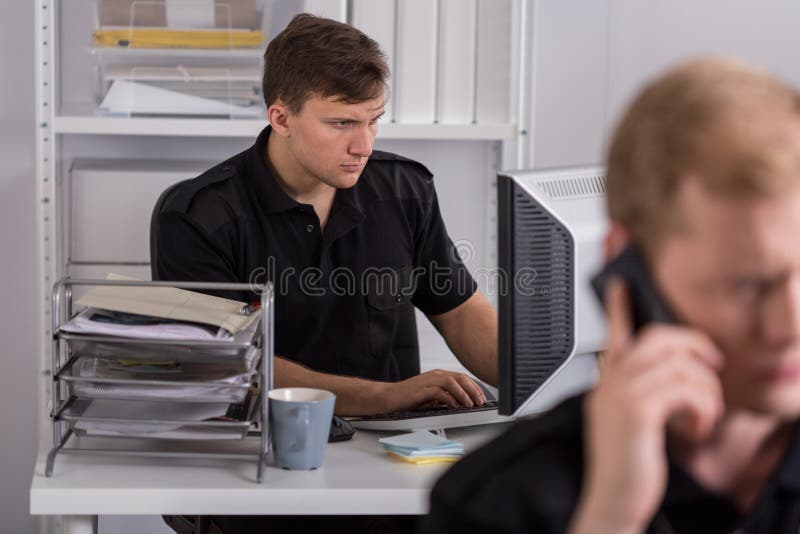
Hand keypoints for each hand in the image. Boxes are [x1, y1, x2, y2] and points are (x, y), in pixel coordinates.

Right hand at [379, 369, 486, 412]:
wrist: (388, 397)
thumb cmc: (408, 397)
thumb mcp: (430, 395)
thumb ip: (444, 396)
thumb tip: (460, 403)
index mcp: (438, 375)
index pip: (461, 377)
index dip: (473, 386)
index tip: (481, 397)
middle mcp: (435, 375)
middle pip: (459, 377)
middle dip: (472, 389)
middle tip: (480, 401)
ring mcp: (428, 381)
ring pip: (451, 382)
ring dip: (463, 393)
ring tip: (470, 404)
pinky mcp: (421, 390)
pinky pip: (439, 392)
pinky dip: (449, 399)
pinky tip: (454, 406)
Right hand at [569, 280, 724, 533]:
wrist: (611, 501)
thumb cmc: (625, 466)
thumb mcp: (628, 423)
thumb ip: (640, 395)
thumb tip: (673, 378)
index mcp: (606, 384)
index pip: (613, 334)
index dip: (617, 305)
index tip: (620, 281)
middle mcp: (610, 384)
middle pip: (657, 339)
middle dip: (694, 346)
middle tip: (712, 364)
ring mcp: (621, 396)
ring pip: (679, 365)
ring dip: (706, 391)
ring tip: (704, 415)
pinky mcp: (638, 413)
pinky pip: (685, 391)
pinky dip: (703, 409)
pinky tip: (696, 429)